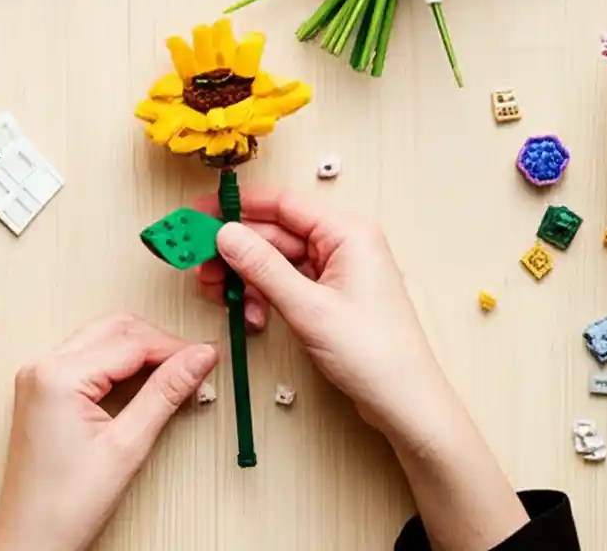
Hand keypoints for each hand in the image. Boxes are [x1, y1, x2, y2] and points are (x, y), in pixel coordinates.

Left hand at [0, 314, 217, 550]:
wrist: (30, 541)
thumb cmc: (65, 505)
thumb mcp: (127, 445)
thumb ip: (166, 393)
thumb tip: (199, 357)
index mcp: (57, 375)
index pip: (131, 342)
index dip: (175, 348)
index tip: (207, 357)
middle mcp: (42, 366)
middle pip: (115, 329)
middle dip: (158, 342)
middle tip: (194, 365)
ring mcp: (38, 377)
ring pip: (101, 339)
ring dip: (139, 351)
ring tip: (174, 377)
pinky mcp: (41, 390)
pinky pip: (87, 359)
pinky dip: (119, 364)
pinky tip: (144, 384)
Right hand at [198, 188, 530, 549]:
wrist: (405, 403)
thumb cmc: (375, 355)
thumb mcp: (308, 308)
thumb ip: (263, 268)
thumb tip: (228, 235)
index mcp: (348, 233)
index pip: (282, 204)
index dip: (238, 208)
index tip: (202, 215)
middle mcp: (344, 246)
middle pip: (276, 233)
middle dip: (236, 250)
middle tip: (201, 264)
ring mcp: (338, 272)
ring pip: (278, 261)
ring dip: (247, 277)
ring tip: (221, 295)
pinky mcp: (331, 298)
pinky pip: (288, 284)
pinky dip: (265, 296)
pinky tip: (253, 315)